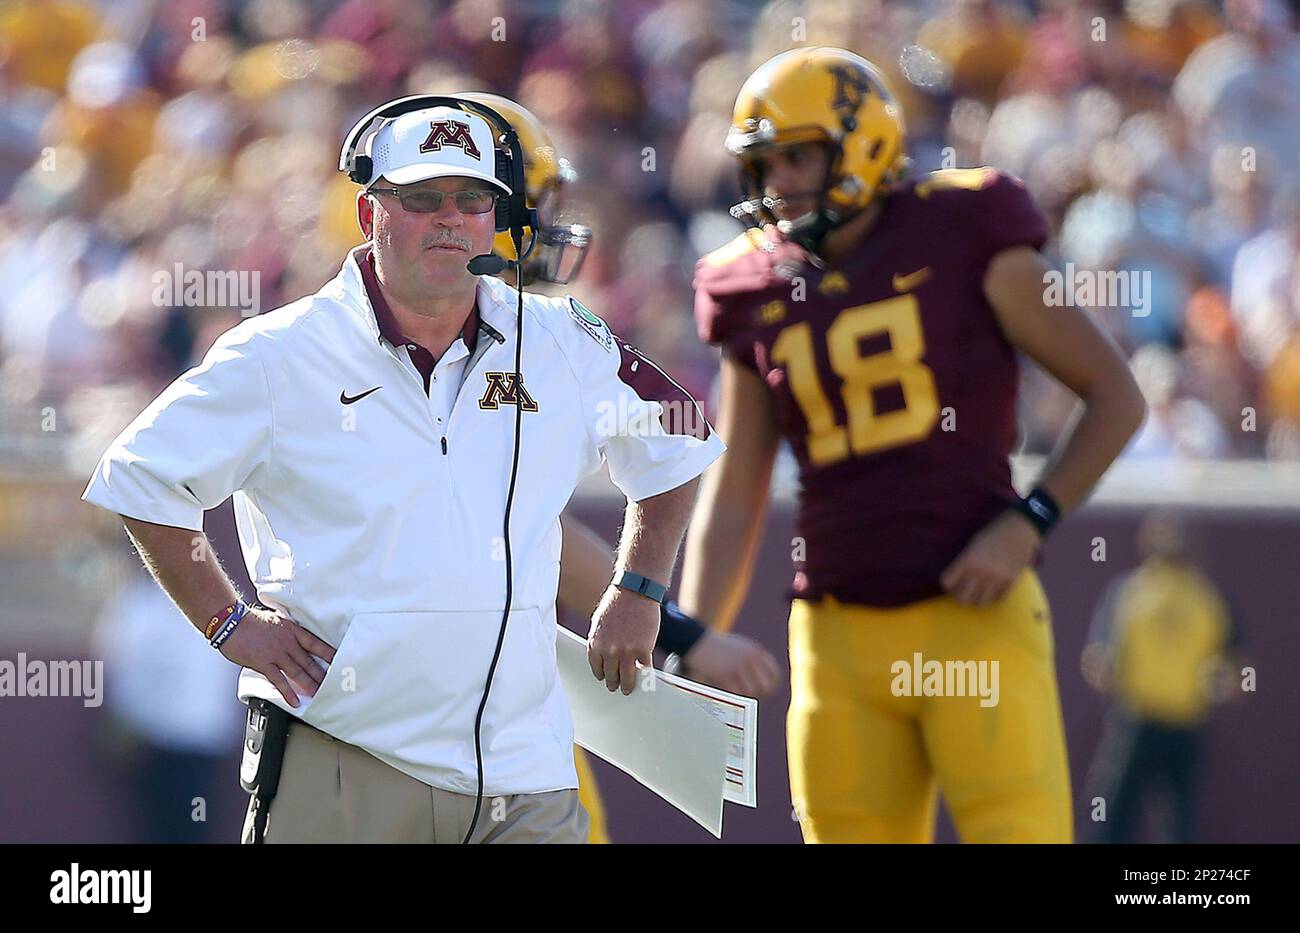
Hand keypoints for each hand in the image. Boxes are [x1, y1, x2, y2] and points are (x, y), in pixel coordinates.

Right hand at [217, 607, 335, 707]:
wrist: (231, 622)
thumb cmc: (251, 621)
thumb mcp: (277, 621)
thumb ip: (288, 633)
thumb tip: (297, 641)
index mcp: (293, 631)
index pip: (316, 644)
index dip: (329, 654)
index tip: (340, 662)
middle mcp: (288, 643)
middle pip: (309, 661)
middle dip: (322, 675)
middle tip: (333, 684)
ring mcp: (276, 654)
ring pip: (298, 672)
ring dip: (309, 685)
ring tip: (318, 694)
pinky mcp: (264, 663)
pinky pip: (278, 681)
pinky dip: (287, 692)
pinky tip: (294, 701)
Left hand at [587, 585, 658, 694]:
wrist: (635, 591)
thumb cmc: (617, 603)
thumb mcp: (599, 622)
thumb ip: (600, 640)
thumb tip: (602, 656)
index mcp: (595, 643)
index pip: (596, 668)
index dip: (601, 675)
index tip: (604, 679)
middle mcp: (609, 651)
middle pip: (611, 676)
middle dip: (613, 683)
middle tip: (616, 687)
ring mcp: (627, 652)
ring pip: (627, 678)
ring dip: (627, 686)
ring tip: (628, 689)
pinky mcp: (644, 650)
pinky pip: (644, 668)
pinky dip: (644, 671)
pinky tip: (643, 673)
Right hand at [682, 631, 781, 697]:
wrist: (695, 640)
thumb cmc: (716, 644)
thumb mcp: (740, 644)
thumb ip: (752, 656)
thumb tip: (762, 673)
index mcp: (755, 650)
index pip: (775, 672)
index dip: (771, 684)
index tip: (764, 690)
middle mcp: (750, 658)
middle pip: (766, 685)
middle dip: (760, 693)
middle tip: (751, 695)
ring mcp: (738, 666)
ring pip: (751, 691)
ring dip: (744, 695)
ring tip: (737, 692)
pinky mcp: (725, 674)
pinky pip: (736, 693)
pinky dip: (733, 695)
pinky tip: (727, 691)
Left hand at [940, 509, 1040, 606]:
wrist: (1020, 529)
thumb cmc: (993, 534)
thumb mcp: (973, 545)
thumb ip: (964, 563)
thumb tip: (956, 582)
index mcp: (967, 559)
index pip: (947, 582)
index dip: (948, 584)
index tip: (953, 582)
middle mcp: (980, 571)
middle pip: (962, 598)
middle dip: (960, 595)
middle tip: (965, 590)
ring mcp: (996, 578)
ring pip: (980, 603)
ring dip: (977, 599)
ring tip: (979, 592)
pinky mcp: (1011, 582)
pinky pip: (997, 600)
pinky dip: (993, 597)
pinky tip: (993, 589)